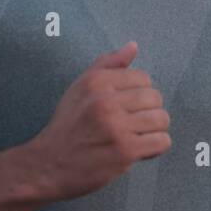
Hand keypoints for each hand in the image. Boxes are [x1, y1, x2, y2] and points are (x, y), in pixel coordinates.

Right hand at [25, 41, 170, 200]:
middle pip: (155, 98)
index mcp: (96, 82)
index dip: (139, 94)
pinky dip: (156, 148)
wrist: (48, 165)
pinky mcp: (124, 151)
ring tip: (138, 136)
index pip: (143, 78)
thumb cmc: (68, 125)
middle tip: (133, 124)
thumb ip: (108, 65)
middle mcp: (106, 101)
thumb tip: (133, 46)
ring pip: (161, 119)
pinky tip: (141, 150)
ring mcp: (116, 127)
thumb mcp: (80, 88)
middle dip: (149, 112)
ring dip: (154, 130)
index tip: (127, 107)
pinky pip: (162, 141)